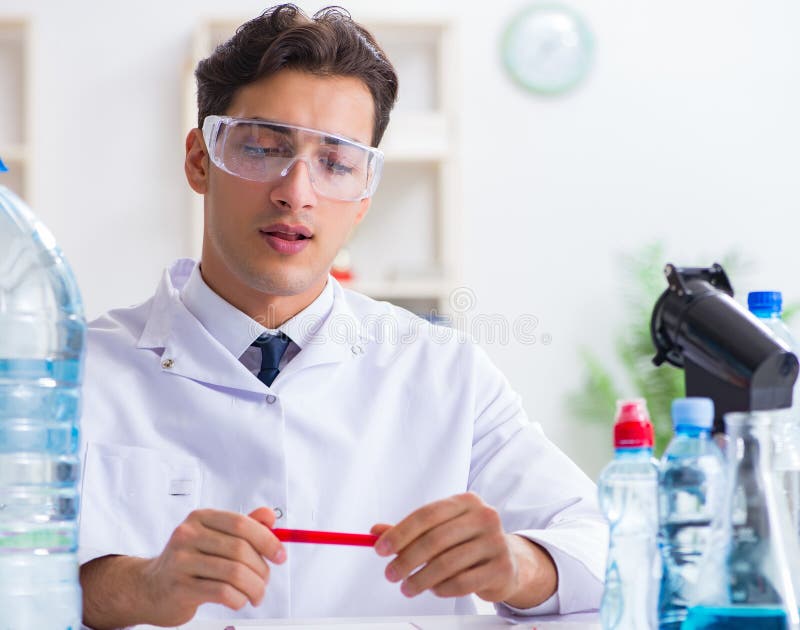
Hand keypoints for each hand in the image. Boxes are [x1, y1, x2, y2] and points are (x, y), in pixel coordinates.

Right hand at [139, 507, 284, 625]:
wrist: (149, 588)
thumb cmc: (188, 562)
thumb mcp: (213, 537)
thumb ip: (243, 526)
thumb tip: (270, 516)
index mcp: (201, 518)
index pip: (241, 523)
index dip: (267, 539)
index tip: (280, 555)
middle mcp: (188, 535)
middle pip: (239, 549)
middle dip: (261, 568)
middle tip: (266, 580)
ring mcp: (181, 561)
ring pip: (234, 573)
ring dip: (254, 587)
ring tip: (256, 594)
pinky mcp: (180, 586)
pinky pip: (222, 592)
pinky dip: (239, 598)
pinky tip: (239, 600)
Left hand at [371, 492, 556, 607]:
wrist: (508, 562)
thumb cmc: (467, 542)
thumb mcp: (440, 530)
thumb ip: (409, 531)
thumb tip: (375, 532)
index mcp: (466, 501)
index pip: (427, 514)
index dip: (400, 532)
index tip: (380, 549)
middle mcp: (484, 516)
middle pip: (435, 539)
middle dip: (406, 559)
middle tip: (390, 574)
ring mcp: (495, 542)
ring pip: (447, 564)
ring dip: (420, 579)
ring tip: (408, 587)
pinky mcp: (501, 568)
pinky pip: (462, 582)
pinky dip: (442, 589)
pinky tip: (434, 589)